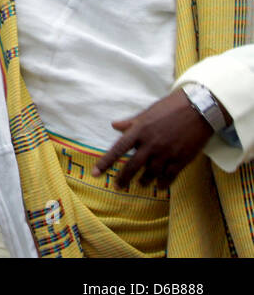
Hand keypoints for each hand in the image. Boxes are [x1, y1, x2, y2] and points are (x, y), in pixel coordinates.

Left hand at [92, 89, 221, 188]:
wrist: (198, 109)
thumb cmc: (170, 108)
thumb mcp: (147, 112)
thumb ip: (130, 122)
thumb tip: (114, 125)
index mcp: (139, 131)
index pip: (118, 149)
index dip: (105, 162)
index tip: (95, 173)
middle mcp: (150, 144)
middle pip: (132, 166)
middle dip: (123, 178)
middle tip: (118, 186)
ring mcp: (166, 153)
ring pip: (150, 173)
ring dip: (143, 181)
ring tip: (140, 183)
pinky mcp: (181, 159)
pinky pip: (169, 176)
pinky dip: (163, 183)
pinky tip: (160, 186)